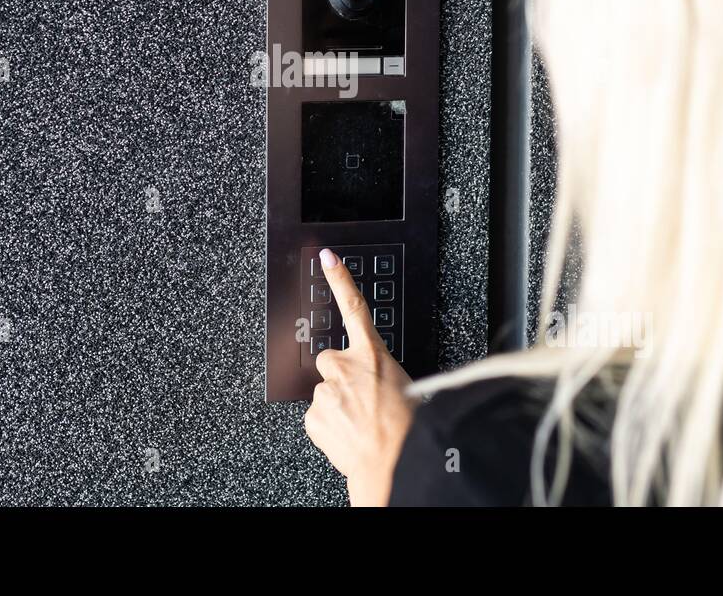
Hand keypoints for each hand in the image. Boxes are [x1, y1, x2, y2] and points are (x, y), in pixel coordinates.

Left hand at [303, 248, 416, 506]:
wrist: (393, 465)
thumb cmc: (410, 432)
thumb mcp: (410, 389)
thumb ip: (385, 376)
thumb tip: (380, 386)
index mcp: (373, 355)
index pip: (354, 307)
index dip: (340, 279)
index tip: (327, 258)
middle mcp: (344, 367)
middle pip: (332, 362)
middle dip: (341, 378)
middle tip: (361, 402)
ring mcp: (325, 391)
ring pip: (325, 393)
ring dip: (338, 406)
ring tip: (360, 426)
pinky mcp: (312, 415)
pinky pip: (317, 417)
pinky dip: (329, 426)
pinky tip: (347, 436)